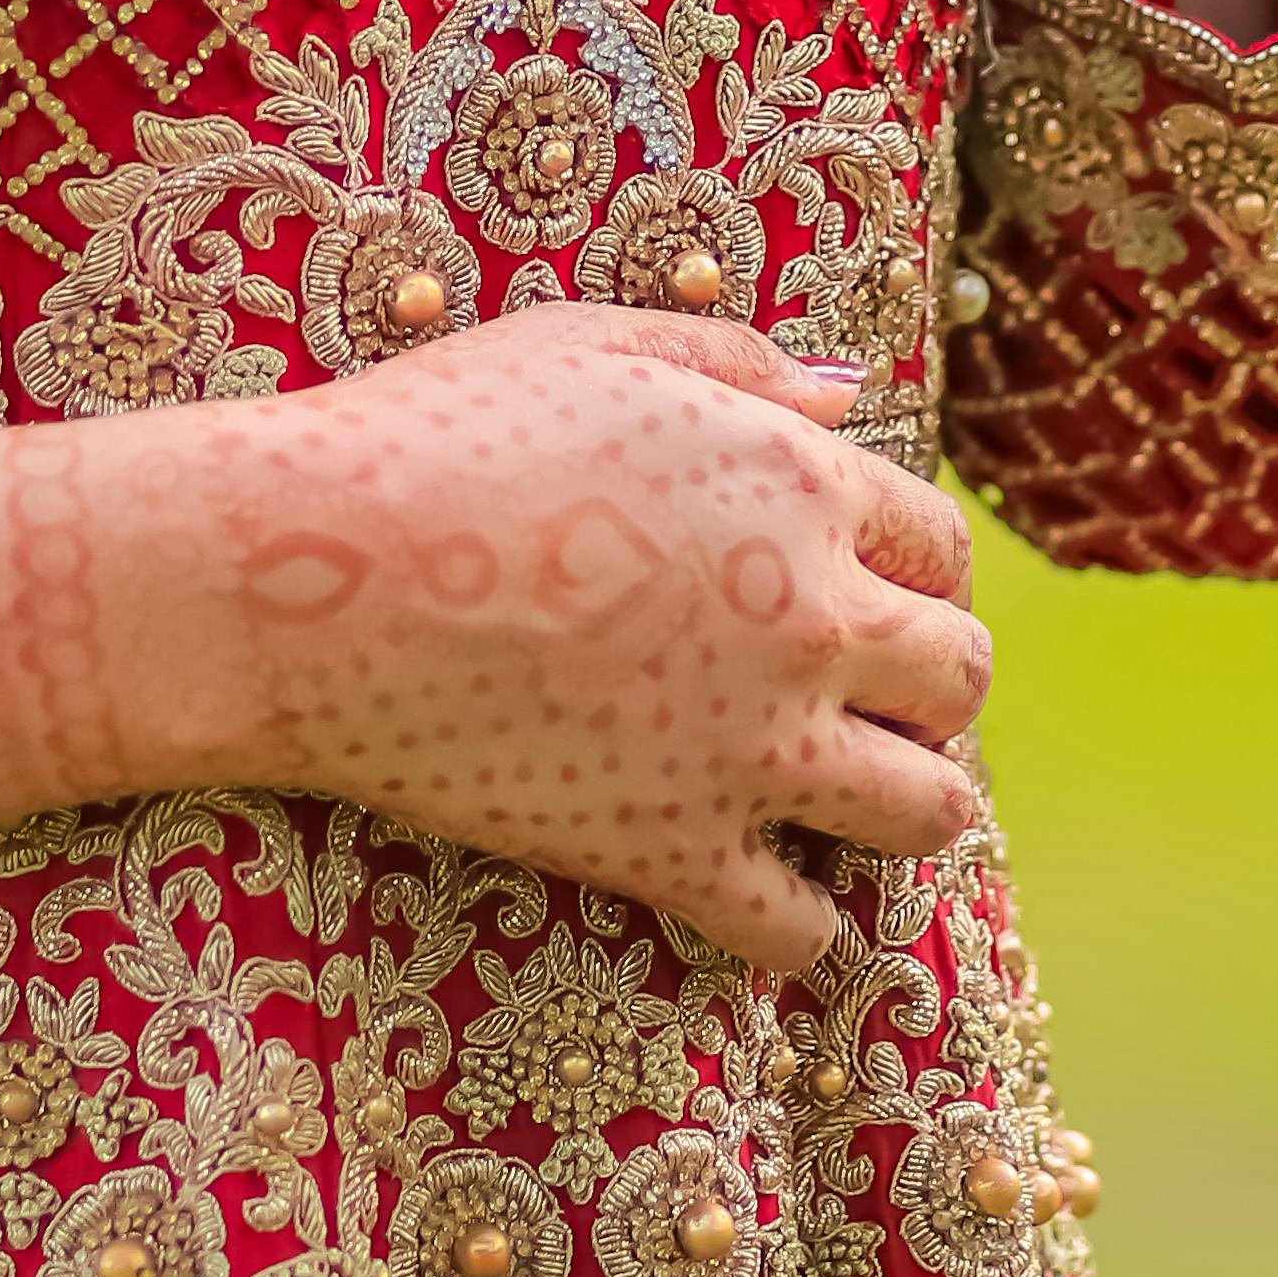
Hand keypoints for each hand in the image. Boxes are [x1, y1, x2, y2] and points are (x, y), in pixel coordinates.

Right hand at [165, 305, 991, 974]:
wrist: (318, 573)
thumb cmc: (439, 431)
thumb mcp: (594, 347)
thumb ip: (740, 363)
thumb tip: (849, 395)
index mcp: (801, 486)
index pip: (939, 547)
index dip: (914, 571)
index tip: (870, 592)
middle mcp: (811, 620)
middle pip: (958, 681)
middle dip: (929, 690)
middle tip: (867, 700)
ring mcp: (752, 747)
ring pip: (927, 814)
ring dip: (907, 808)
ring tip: (848, 803)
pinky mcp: (674, 851)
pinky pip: (798, 929)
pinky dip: (795, 926)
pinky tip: (756, 894)